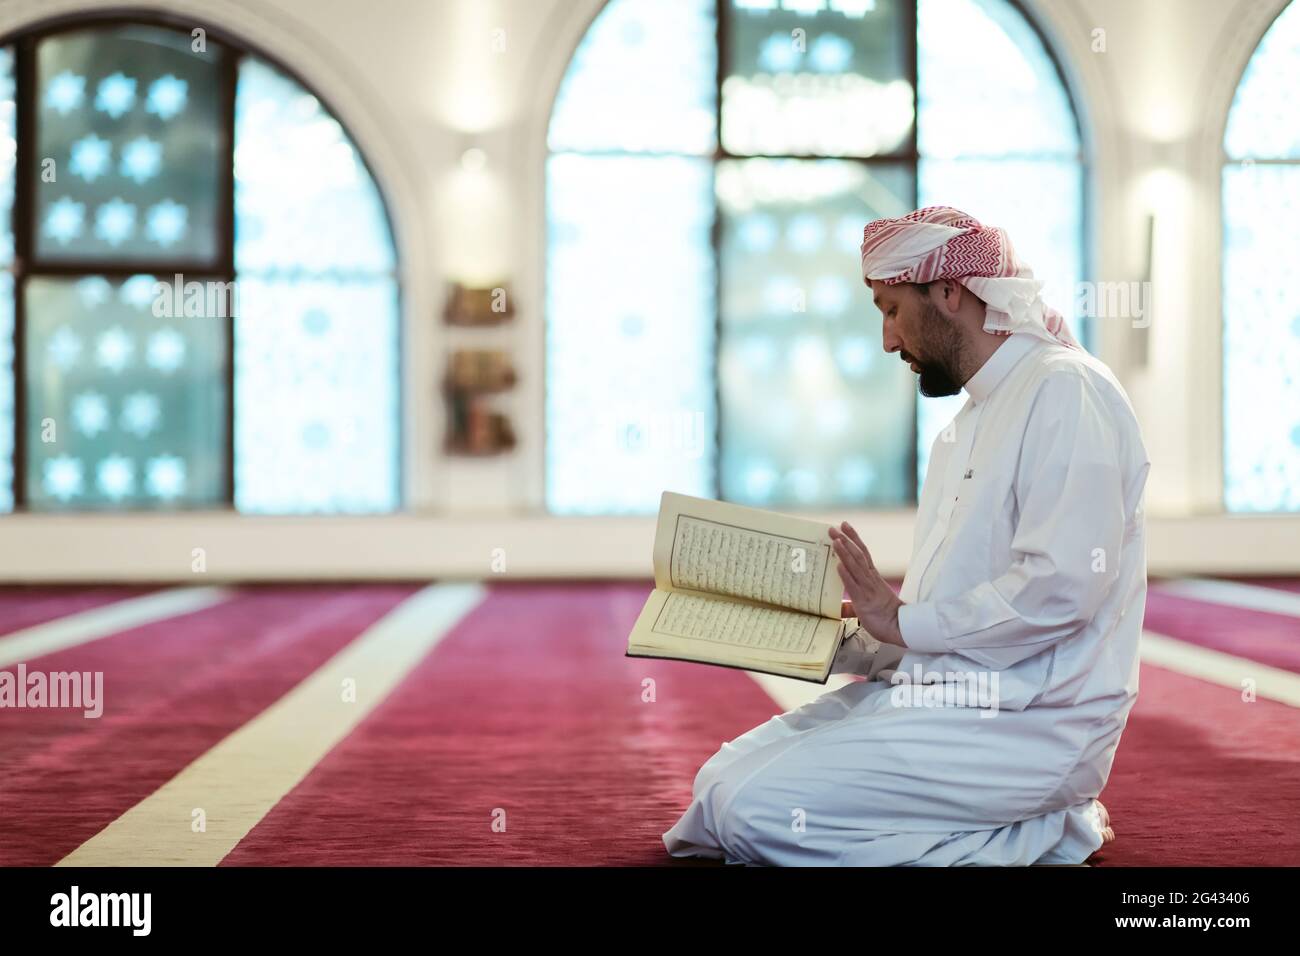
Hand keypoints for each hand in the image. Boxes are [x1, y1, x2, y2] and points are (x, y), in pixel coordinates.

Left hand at [829, 521, 905, 646]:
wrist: (901, 627)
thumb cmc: (885, 617)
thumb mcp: (867, 606)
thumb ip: (854, 603)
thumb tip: (842, 606)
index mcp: (872, 577)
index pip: (862, 553)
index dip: (853, 538)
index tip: (844, 525)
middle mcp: (870, 579)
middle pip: (858, 555)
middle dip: (845, 540)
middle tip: (833, 528)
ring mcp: (867, 589)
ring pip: (856, 566)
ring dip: (844, 552)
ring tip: (835, 539)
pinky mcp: (864, 601)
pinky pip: (854, 586)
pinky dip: (846, 575)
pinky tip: (838, 565)